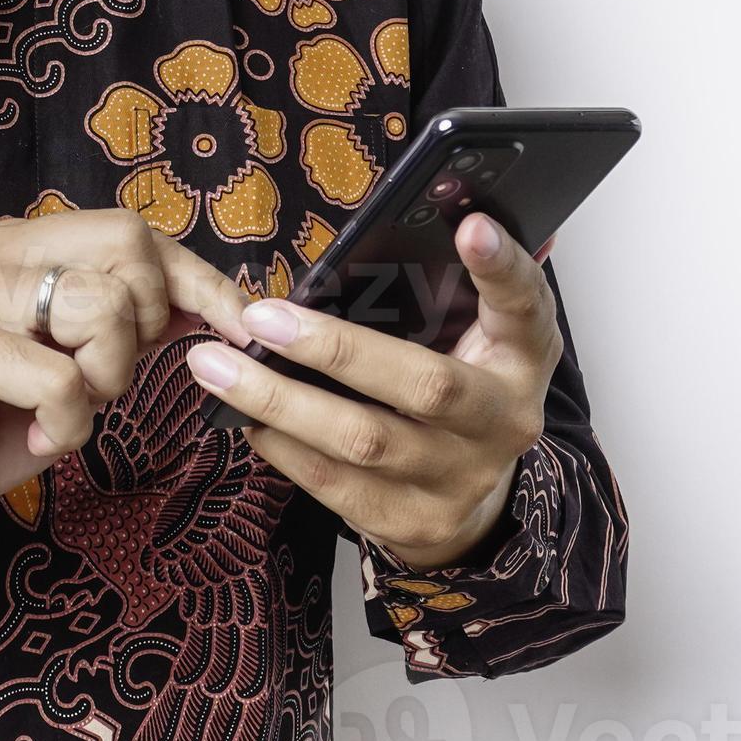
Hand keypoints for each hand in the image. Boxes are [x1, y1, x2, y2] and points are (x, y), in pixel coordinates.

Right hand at [0, 207, 251, 599]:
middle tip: (101, 386)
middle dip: (144, 331)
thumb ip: (119, 333)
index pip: (133, 233)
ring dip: (103, 383)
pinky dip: (64, 427)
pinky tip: (28, 440)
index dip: (199, 279)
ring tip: (58, 417)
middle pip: (129, 250)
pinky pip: (60, 382)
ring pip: (101, 310)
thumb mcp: (63, 374)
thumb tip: (209, 308)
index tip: (243, 326)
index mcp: (18, 248)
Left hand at [183, 211, 560, 570]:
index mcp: (522, 358)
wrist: (472, 502)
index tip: (470, 226)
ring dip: (279, 400)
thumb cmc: (456, 388)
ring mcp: (460, 479)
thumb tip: (432, 217)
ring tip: (214, 366)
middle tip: (259, 317)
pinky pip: (336, 486)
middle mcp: (503, 421)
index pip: (525, 307)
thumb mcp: (469, 335)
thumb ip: (447, 288)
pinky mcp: (415, 523)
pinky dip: (282, 446)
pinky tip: (244, 415)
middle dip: (335, 349)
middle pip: (424, 385)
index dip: (502, 268)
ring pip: (364, 441)